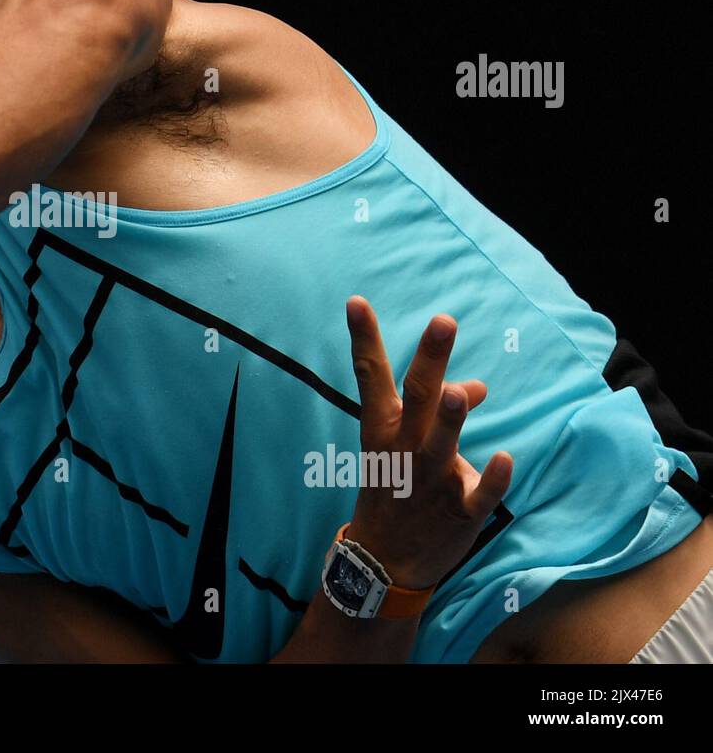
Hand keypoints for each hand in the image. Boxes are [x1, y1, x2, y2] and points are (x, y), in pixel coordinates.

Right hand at [342, 295, 512, 588]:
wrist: (385, 560)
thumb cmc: (396, 490)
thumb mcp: (403, 447)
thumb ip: (438, 411)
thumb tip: (477, 384)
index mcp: (384, 431)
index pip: (371, 376)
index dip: (365, 338)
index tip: (356, 302)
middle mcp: (405, 449)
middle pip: (417, 398)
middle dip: (430, 360)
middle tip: (443, 322)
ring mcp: (431, 481)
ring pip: (442, 445)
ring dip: (450, 419)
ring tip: (458, 393)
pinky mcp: (460, 512)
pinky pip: (478, 493)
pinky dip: (492, 478)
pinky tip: (506, 459)